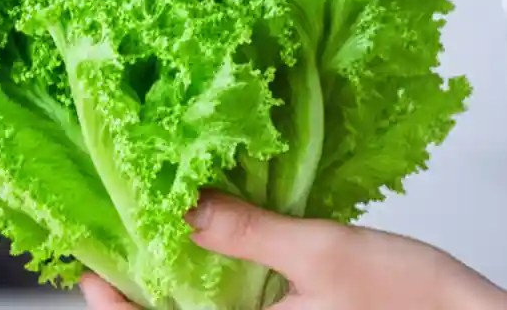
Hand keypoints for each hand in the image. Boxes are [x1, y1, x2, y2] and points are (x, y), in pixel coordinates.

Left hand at [81, 191, 506, 308]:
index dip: (117, 305)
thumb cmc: (418, 304)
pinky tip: (223, 257)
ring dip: (182, 287)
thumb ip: (251, 232)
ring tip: (162, 243)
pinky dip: (224, 288)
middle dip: (146, 291)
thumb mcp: (324, 253)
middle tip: (116, 247)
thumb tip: (187, 206)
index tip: (88, 271)